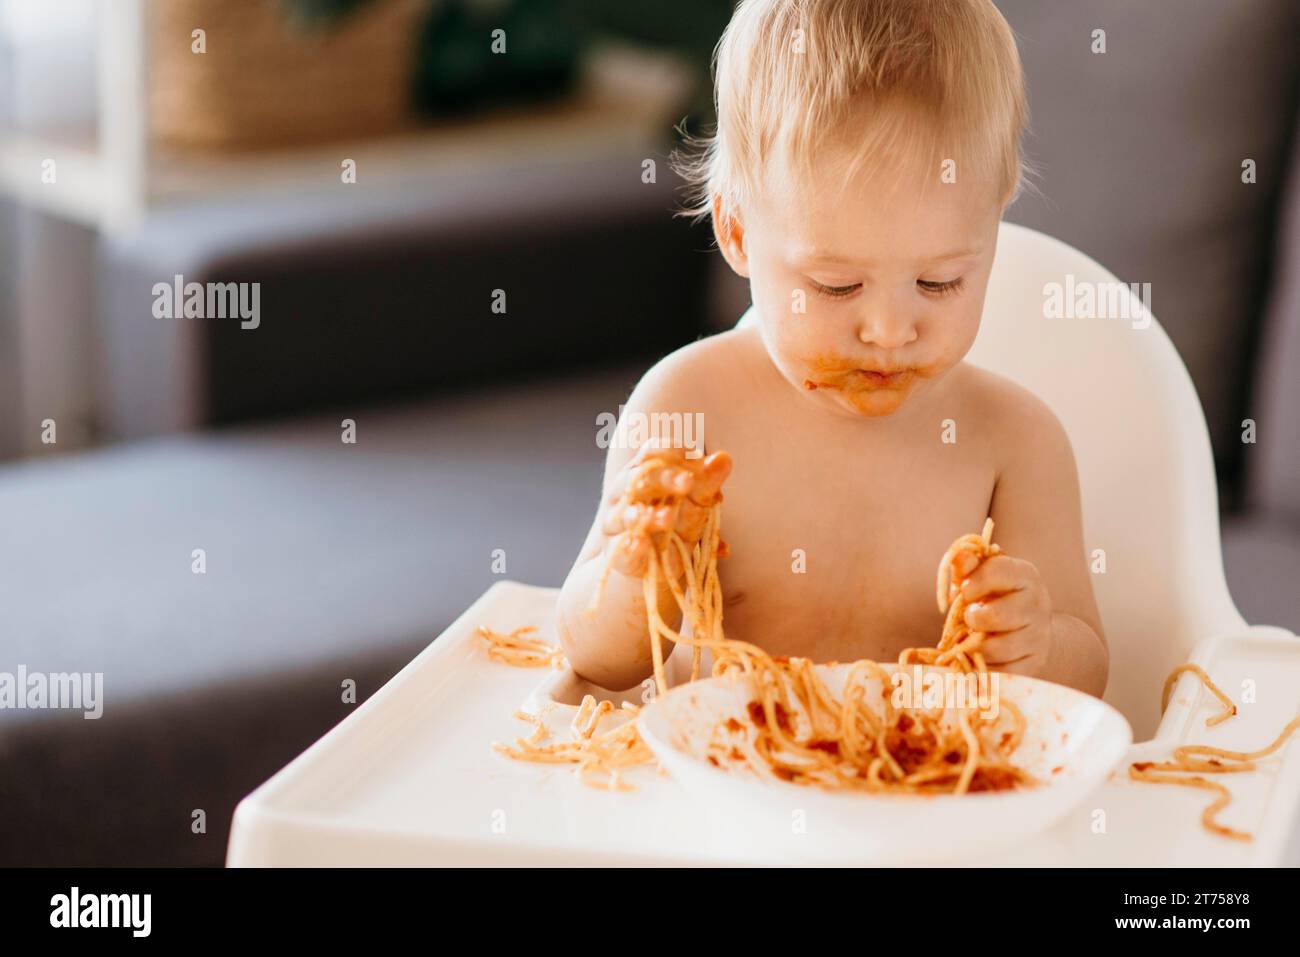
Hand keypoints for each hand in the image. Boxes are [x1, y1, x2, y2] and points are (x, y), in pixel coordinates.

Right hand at [599, 442, 731, 579]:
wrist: (661, 567)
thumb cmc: (677, 526)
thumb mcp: (697, 503)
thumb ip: (708, 482)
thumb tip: (723, 458)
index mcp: (643, 473)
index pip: (652, 453)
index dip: (673, 452)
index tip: (696, 458)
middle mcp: (625, 494)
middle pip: (640, 478)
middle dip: (665, 478)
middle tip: (689, 482)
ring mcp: (618, 523)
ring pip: (628, 514)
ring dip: (649, 515)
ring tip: (668, 518)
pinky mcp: (618, 554)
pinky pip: (622, 548)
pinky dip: (631, 546)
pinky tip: (643, 544)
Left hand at [951, 552, 1052, 675]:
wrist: (1030, 626)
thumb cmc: (996, 595)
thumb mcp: (983, 576)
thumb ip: (968, 566)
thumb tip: (957, 557)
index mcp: (1025, 575)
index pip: (998, 572)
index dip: (973, 582)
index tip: (964, 590)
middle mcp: (1037, 604)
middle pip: (997, 615)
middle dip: (973, 618)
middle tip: (969, 618)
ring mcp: (1039, 636)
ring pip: (997, 648)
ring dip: (973, 646)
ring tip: (969, 639)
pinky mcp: (1034, 663)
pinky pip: (1002, 672)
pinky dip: (982, 668)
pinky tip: (976, 658)